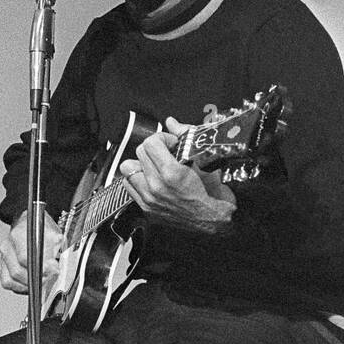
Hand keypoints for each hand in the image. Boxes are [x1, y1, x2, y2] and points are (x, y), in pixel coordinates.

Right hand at [0, 210, 62, 294]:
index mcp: (17, 235)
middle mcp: (7, 247)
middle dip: (36, 279)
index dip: (40, 268)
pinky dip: (20, 287)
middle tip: (50, 277)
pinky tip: (31, 283)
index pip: (24, 258)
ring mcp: (3, 258)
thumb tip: (55, 256)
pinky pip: (7, 283)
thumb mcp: (53, 233)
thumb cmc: (42, 231)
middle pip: (17, 272)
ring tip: (42, 280)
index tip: (53, 270)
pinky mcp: (3, 268)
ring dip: (29, 285)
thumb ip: (55, 244)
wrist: (31, 228)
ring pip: (11, 280)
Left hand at [119, 117, 235, 232]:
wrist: (215, 219)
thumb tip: (172, 123)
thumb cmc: (213, 192)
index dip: (162, 138)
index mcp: (171, 174)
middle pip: (139, 152)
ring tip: (154, 166)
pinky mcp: (147, 209)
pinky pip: (129, 187)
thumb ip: (185, 136)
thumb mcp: (204, 160)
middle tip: (165, 153)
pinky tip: (151, 180)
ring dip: (141, 164)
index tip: (171, 143)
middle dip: (153, 148)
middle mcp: (156, 188)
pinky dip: (138, 180)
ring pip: (128, 169)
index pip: (150, 143)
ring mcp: (150, 200)